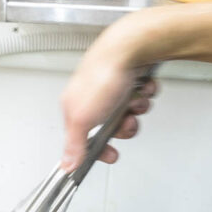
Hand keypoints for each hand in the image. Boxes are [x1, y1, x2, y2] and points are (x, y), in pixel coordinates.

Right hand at [60, 21, 158, 171]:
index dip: (98, 149)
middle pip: (112, 125)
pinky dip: (145, 91)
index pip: (83, 137)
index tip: (110, 155)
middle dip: (124, 126)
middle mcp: (92, 95)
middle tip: (127, 120)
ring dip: (137, 107)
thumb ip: (74, 145)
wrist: (131, 45)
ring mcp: (112, 85)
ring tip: (135, 98)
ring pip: (129, 110)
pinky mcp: (131, 75)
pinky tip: (142, 84)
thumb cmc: (103, 75)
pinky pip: (142, 93)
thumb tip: (66, 165)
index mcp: (75, 106)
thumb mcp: (82, 119)